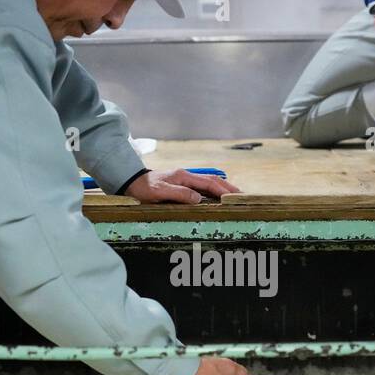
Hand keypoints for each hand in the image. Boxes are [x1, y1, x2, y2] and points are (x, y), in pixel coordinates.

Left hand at [125, 169, 239, 204]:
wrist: (132, 181)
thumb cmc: (144, 188)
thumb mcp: (160, 192)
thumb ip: (179, 194)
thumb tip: (199, 199)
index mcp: (183, 176)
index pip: (209, 183)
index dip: (223, 190)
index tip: (235, 197)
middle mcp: (186, 175)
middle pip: (213, 179)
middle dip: (228, 187)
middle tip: (242, 195)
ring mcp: (185, 178)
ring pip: (209, 181)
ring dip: (223, 187)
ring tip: (234, 194)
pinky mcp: (182, 182)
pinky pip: (202, 185)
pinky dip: (213, 189)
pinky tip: (217, 194)